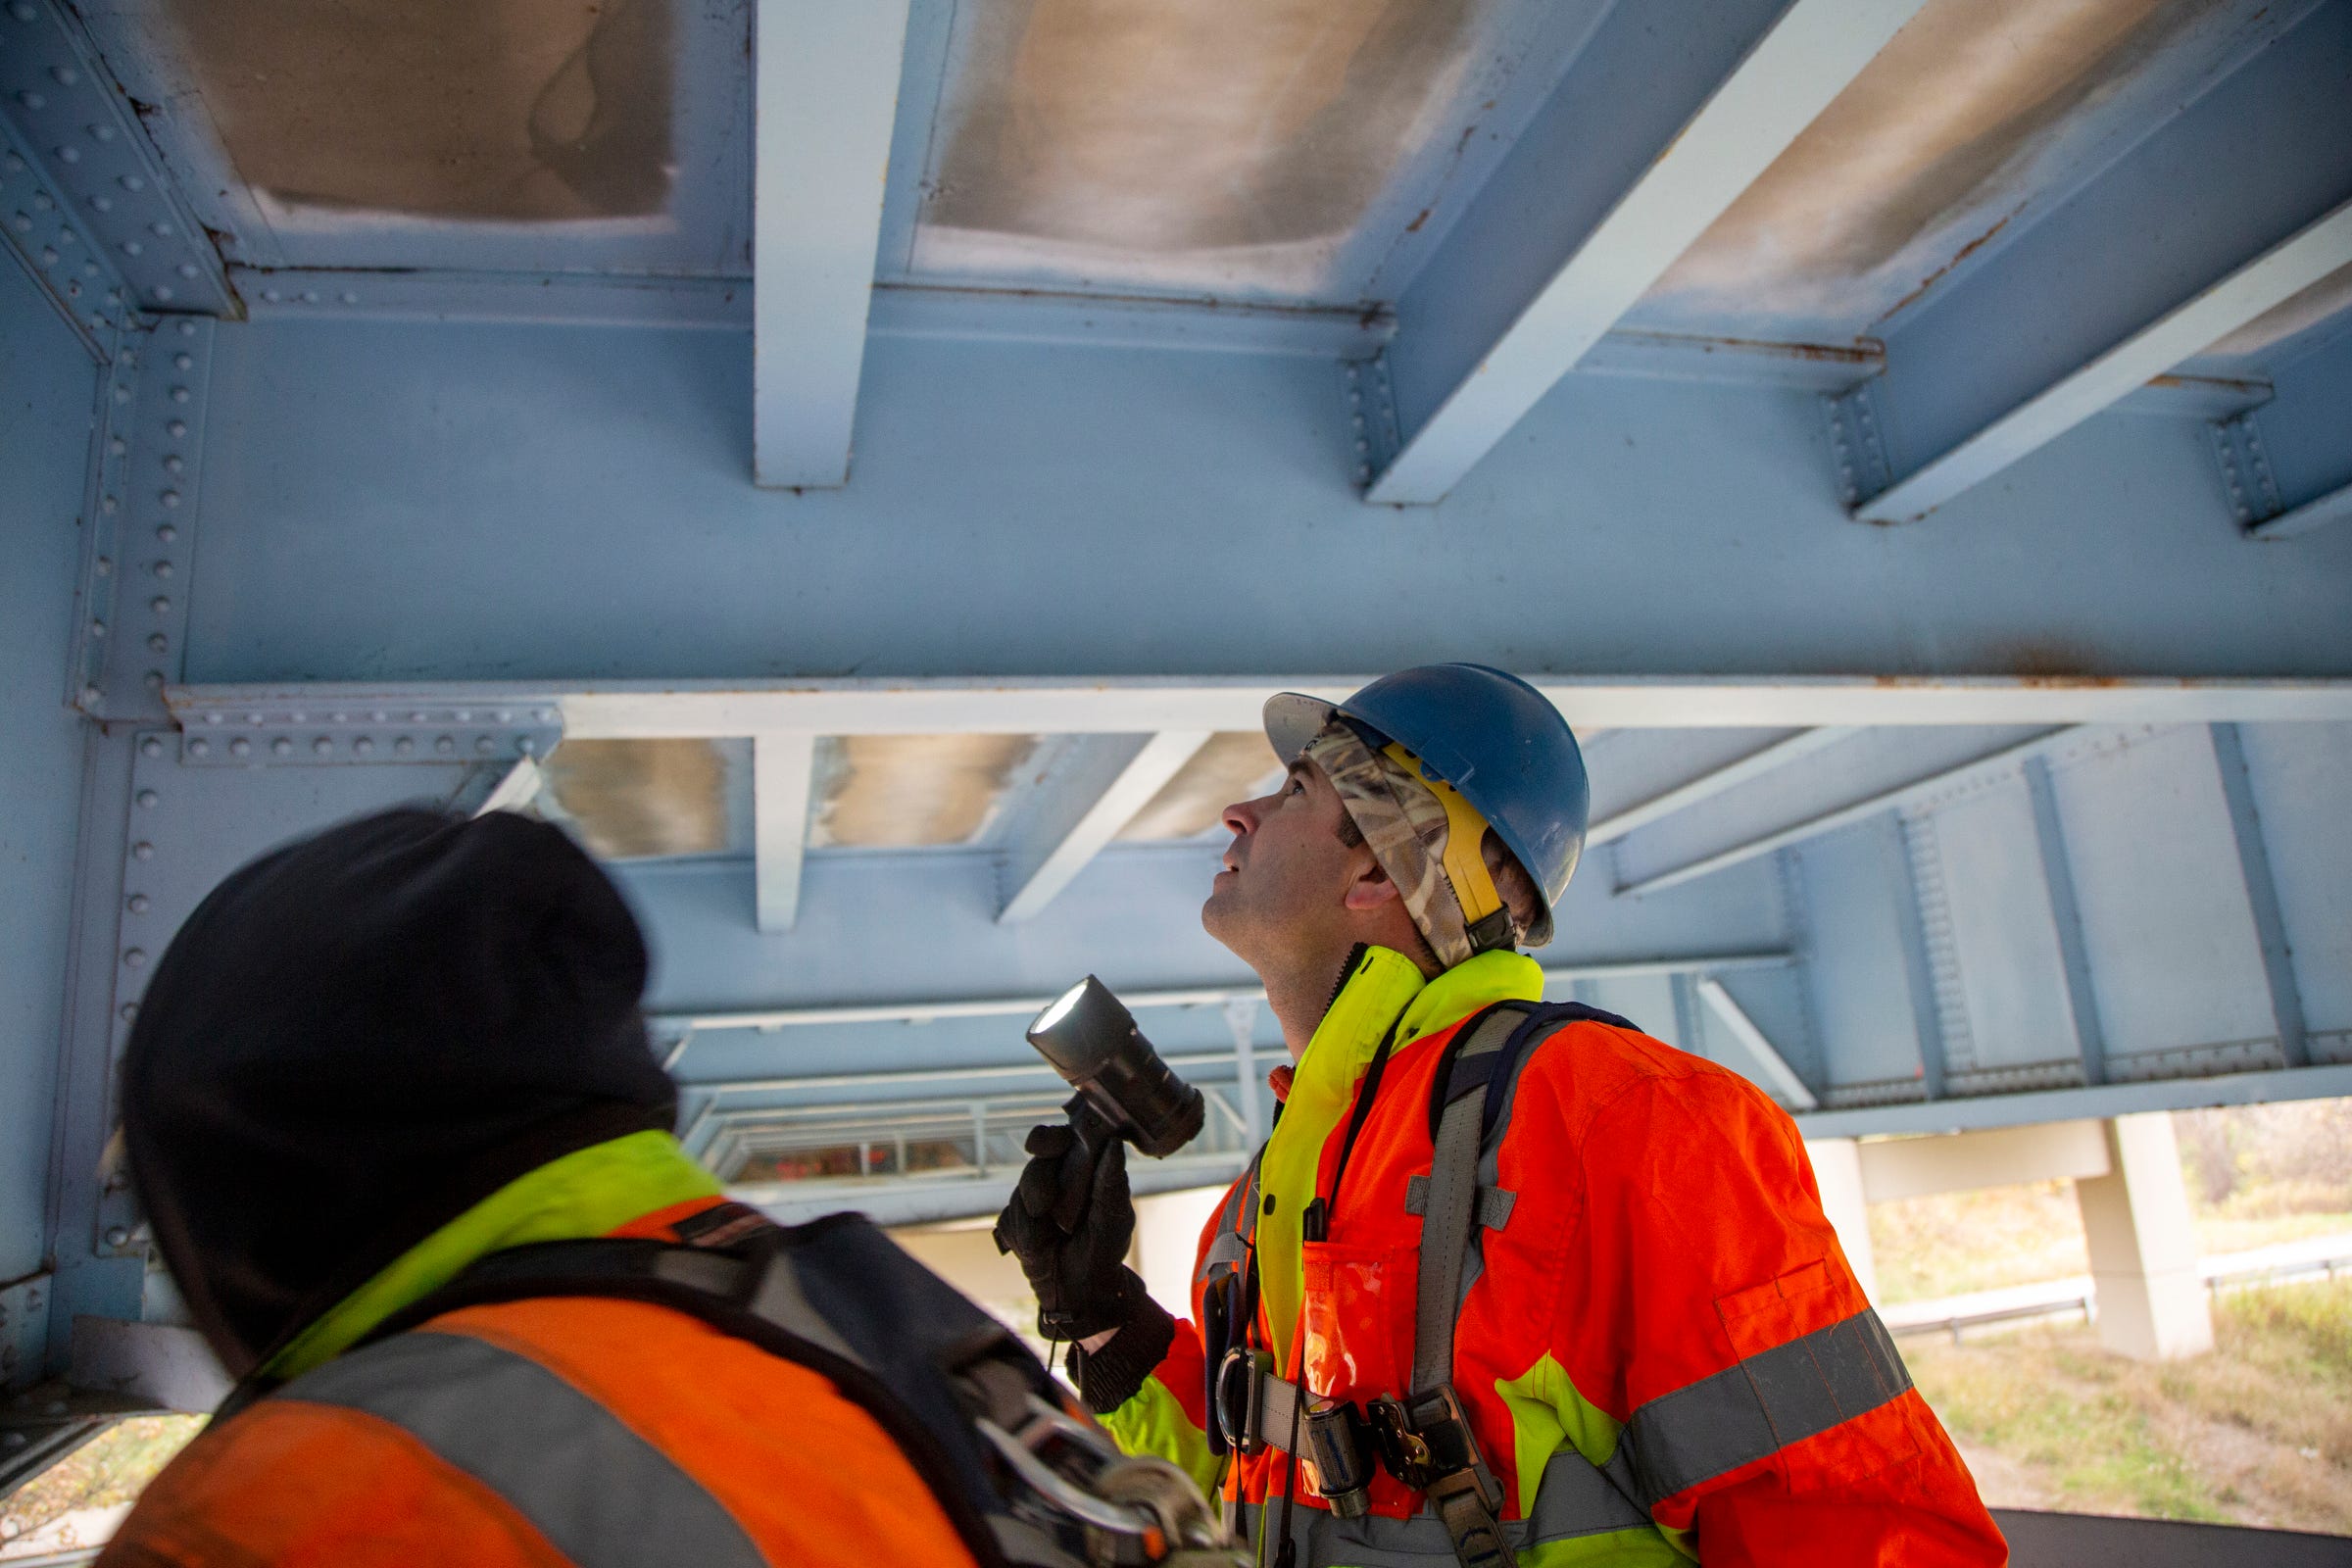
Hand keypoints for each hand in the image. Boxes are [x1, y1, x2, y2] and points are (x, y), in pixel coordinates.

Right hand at [994, 1108, 1138, 1339]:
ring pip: (1018, 1197)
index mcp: (1078, 1170)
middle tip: (1046, 1205)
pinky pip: (1009, 1223)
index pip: (1056, 1140)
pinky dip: (1027, 1239)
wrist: (1083, 1292)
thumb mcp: (1115, 1217)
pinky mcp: (1014, 1225)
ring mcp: (1030, 1203)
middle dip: (1038, 1185)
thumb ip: (1111, 1182)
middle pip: (1034, 1167)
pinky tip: (1042, 1250)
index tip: (1044, 1145)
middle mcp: (1053, 1181)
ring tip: (1053, 1238)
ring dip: (1034, 1221)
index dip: (1047, 1138)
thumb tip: (1115, 1145)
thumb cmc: (1105, 1249)